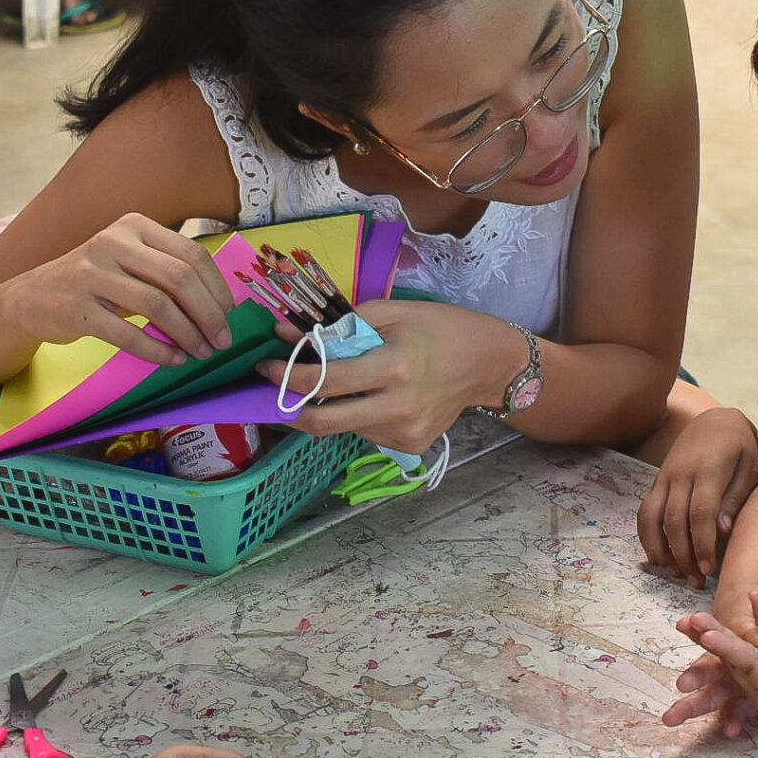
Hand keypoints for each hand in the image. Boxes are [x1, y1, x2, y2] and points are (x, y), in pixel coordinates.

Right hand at [10, 213, 233, 365]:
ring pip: (156, 306)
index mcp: (134, 226)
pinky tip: (173, 360)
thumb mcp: (130, 260)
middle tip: (223, 340)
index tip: (230, 314)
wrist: (30, 298)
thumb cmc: (96, 281)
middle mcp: (112, 242)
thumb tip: (222, 304)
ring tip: (201, 352)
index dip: (217, 287)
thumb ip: (168, 270)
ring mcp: (90, 274)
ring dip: (187, 334)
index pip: (191, 253)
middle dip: (209, 313)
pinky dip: (157, 351)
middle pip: (179, 278)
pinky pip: (128, 334)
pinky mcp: (75, 308)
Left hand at [256, 300, 514, 455]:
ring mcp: (405, 432)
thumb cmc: (442, 328)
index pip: (325, 380)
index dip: (288, 375)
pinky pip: (366, 433)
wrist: (490, 364)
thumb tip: (289, 336)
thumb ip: (341, 325)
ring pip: (344, 427)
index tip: (267, 366)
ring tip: (342, 383)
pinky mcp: (410, 445)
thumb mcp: (395, 312)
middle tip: (279, 391)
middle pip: (323, 422)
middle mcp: (399, 407)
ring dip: (330, 407)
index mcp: (395, 367)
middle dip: (291, 409)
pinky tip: (376, 397)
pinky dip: (358, 414)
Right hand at [639, 408, 757, 585]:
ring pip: (652, 518)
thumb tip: (722, 531)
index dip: (702, 544)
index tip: (708, 569)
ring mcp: (665, 478)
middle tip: (696, 580)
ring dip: (660, 549)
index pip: (700, 513)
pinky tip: (659, 557)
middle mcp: (681, 474)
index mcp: (708, 470)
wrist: (716, 421)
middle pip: (674, 521)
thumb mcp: (749, 468)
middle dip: (683, 554)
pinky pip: (645, 512)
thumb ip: (735, 498)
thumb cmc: (740, 447)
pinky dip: (647, 537)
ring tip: (675, 573)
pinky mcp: (656, 482)